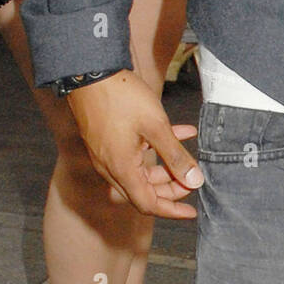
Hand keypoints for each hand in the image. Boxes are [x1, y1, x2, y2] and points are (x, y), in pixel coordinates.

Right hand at [66, 69, 203, 218]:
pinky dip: (155, 146)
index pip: (148, 203)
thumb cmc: (121, 98)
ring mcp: (106, 152)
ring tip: (188, 154)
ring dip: (164, 166)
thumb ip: (175, 155)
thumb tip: (194, 181)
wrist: (89, 72)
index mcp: (121, 169)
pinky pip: (133, 151)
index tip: (191, 211)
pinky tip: (180, 131)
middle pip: (143, 189)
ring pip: (140, 169)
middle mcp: (110, 167)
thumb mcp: (155, 126)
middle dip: (170, 187)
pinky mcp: (106, 138)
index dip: (171, 210)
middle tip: (192, 179)